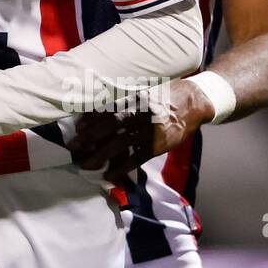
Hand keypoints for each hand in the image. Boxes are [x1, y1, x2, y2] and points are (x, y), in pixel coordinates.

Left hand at [66, 79, 214, 181]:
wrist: (194, 102)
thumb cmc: (165, 96)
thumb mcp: (144, 93)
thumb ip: (126, 102)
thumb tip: (102, 111)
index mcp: (134, 99)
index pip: (109, 109)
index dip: (92, 118)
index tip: (77, 127)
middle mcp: (140, 113)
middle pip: (110, 125)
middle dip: (90, 137)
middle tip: (73, 147)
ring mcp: (149, 130)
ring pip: (120, 143)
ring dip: (101, 154)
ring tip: (86, 164)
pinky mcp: (158, 145)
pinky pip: (136, 158)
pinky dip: (122, 166)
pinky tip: (110, 174)